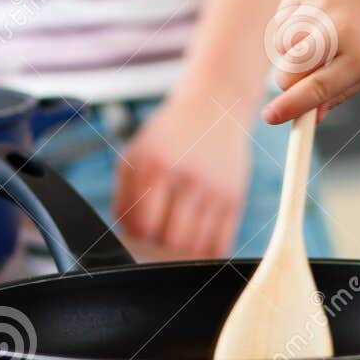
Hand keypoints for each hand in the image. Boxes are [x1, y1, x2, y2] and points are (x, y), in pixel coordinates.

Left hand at [112, 84, 252, 258]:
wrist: (215, 107)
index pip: (143, 227)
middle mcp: (189, 179)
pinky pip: (220, 244)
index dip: (138, 237)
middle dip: (159, 248)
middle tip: (158, 238)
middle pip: (171, 242)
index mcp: (157, 167)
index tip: (140, 232)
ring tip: (176, 238)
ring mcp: (216, 190)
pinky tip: (197, 241)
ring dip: (182, 252)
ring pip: (196, 248)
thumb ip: (124, 197)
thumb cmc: (168, 136)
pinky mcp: (235, 199)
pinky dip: (206, 252)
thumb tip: (127, 239)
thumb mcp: (136, 154)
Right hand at [261, 0, 359, 124]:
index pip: (318, 87)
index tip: (271, 117)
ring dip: (289, 52)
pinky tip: (314, 20)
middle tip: (295, 82)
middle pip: (290, 67)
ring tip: (315, 42)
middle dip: (286, 82)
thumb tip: (310, 118)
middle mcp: (342, 27)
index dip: (291, 106)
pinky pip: (282, 17)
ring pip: (281, 43)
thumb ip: (341, 93)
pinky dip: (290, 26)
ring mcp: (323, 2)